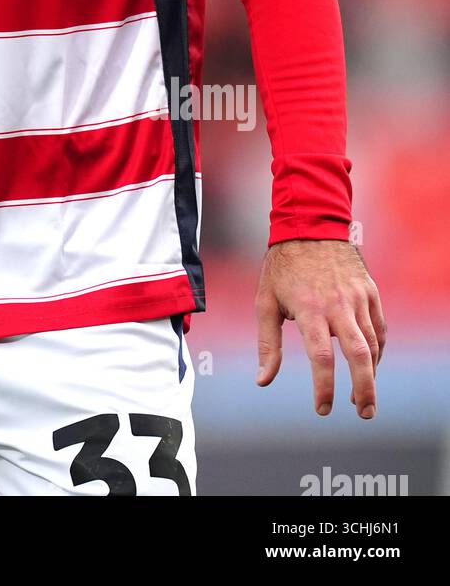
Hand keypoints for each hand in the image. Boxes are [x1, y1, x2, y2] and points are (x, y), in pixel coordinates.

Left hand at [255, 239, 385, 418]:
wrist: (310, 226)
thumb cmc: (282, 267)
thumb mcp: (265, 302)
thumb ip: (267, 344)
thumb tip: (262, 381)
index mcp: (309, 308)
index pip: (322, 356)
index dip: (324, 388)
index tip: (323, 410)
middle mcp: (338, 304)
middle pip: (359, 354)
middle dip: (365, 389)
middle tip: (363, 413)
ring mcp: (358, 297)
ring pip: (373, 344)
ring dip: (371, 374)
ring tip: (361, 396)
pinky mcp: (370, 292)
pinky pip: (379, 329)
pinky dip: (377, 351)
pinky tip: (369, 365)